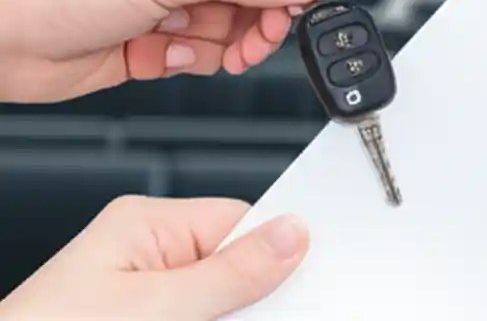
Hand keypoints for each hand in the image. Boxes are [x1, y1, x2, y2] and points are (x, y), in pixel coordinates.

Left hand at [0, 196, 307, 320]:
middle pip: (232, 265)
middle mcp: (141, 252)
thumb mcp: (154, 308)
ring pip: (217, 300)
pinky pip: (195, 313)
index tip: (304, 281)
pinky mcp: (139, 316)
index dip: (275, 252)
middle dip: (250, 297)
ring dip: (231, 314)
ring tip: (203, 320)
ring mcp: (138, 292)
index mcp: (145, 223)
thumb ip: (228, 273)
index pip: (242, 220)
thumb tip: (292, 233)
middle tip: (253, 313)